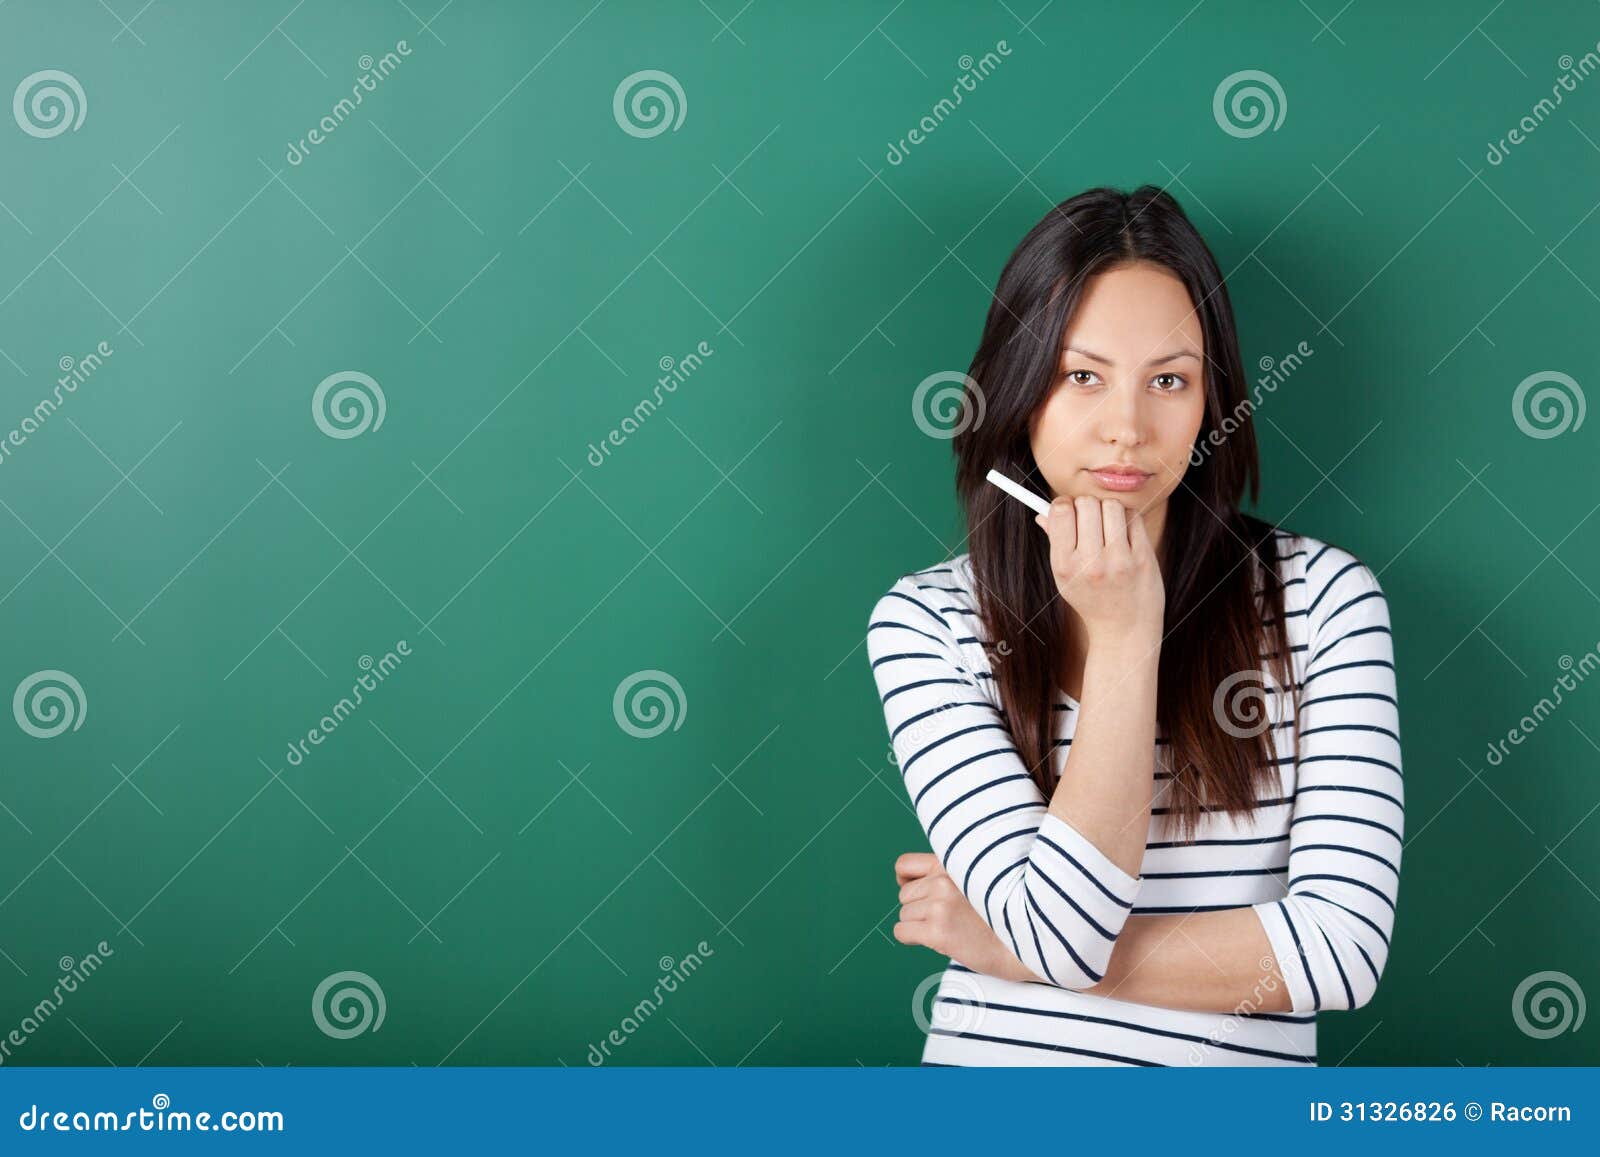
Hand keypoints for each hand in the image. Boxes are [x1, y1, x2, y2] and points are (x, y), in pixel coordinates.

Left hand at [893, 852, 1041, 982]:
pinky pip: (902, 932)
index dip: (905, 881)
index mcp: (952, 863)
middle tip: (946, 918)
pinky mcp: (938, 930)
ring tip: (949, 929)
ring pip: (904, 915)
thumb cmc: (1003, 913)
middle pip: (904, 895)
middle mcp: (943, 880)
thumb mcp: (977, 878)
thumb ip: (948, 875)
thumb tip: (909, 886)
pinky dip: (911, 939)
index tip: (916, 893)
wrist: (1027, 942)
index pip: (904, 865)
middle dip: (919, 908)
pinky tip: (935, 941)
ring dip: (919, 925)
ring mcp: (940, 905)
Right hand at [1034, 496, 1163, 645]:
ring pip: (1112, 506)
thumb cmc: (1092, 600)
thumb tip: (1043, 513)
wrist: (1125, 631)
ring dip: (1110, 510)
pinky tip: (1125, 536)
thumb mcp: (1064, 577)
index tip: (1070, 511)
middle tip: (1091, 519)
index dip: (1065, 504)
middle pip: (1086, 503)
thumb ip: (1055, 543)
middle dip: (1088, 506)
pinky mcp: (1143, 558)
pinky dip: (1128, 520)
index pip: (1061, 511)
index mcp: (1064, 565)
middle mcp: (1090, 562)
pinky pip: (1134, 518)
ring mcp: (1119, 561)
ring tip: (1109, 527)